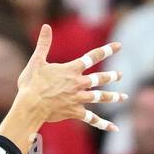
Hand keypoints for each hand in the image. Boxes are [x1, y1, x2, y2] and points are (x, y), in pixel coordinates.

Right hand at [7, 26, 126, 136]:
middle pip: (99, 78)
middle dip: (111, 76)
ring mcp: (78, 98)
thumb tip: (46, 26)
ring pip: (100, 97)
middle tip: (119, 75)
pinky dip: (103, 123)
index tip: (119, 46)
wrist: (30, 105)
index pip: (92, 57)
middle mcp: (78, 83)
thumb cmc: (31, 84)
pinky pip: (92, 118)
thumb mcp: (37, 61)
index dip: (106, 50)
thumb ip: (44, 44)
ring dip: (113, 97)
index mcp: (71, 70)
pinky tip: (114, 127)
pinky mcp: (75, 112)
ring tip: (123, 97)